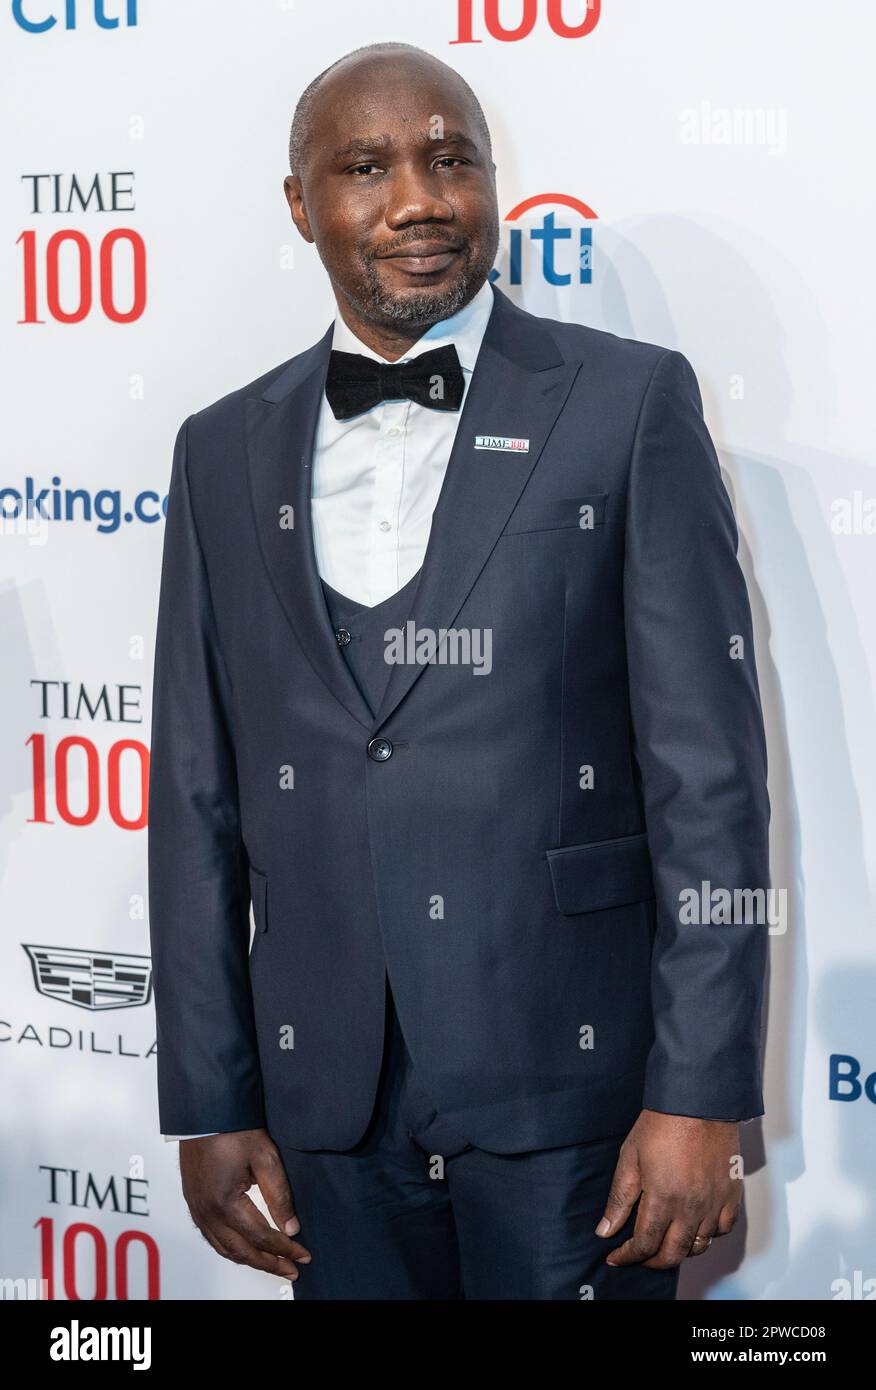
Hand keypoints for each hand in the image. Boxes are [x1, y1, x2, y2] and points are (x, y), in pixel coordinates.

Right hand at [179, 1129, 310, 1279]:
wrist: (205, 1112)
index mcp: (225, 1203)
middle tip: (291, 1269)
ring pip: (224, 1249)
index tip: (303, 1254)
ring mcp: (197, 1209)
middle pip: (241, 1251)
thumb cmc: (233, 1129)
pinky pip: (212, 1238)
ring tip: (272, 1265)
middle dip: (269, 1263)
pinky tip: (244, 1249)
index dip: (284, 1249)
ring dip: (250, 1260)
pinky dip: (231, 1249)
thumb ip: (279, 1195)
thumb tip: (291, 1227)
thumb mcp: (265, 1158)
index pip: (261, 1237)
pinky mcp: (194, 1203)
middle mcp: (207, 1212)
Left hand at [595, 1109, 741, 1268]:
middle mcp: (691, 1209)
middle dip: (651, 1261)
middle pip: (672, 1254)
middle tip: (638, 1256)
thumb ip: (619, 1199)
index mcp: (663, 1200)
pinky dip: (707, 1236)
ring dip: (678, 1251)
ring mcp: (714, 1204)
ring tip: (664, 1242)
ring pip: (698, 1247)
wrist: (698, 1102)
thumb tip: (605, 1230)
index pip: (644, 1245)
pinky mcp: (731, 1195)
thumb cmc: (663, 1124)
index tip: (616, 1256)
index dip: (627, 1256)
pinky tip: (695, 1228)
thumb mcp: (630, 1157)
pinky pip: (722, 1230)